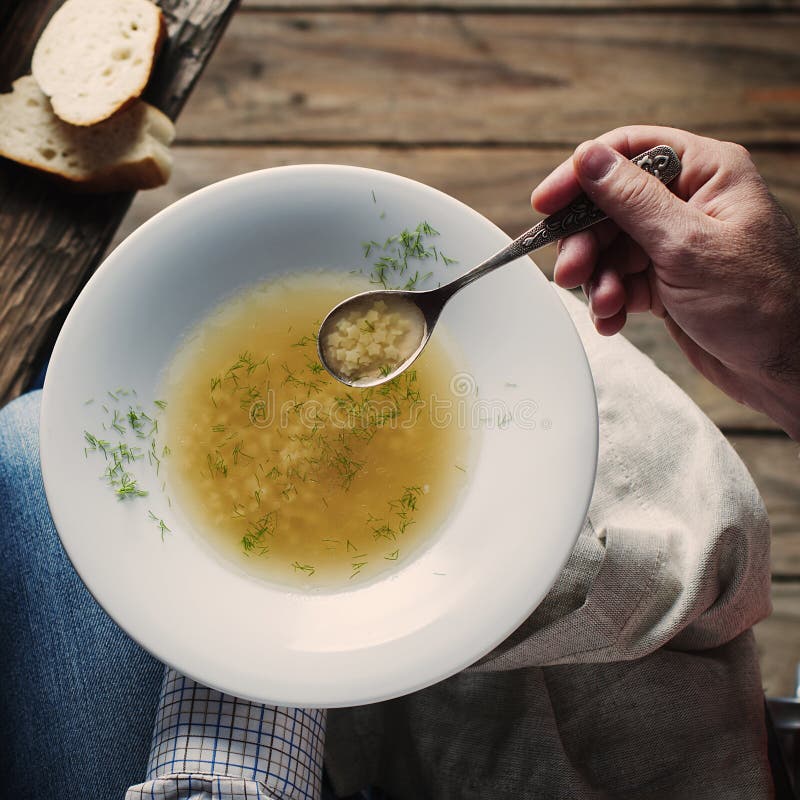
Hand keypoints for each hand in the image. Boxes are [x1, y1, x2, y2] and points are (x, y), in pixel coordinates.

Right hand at [532, 125, 799, 438]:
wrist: (784, 368)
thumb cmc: (761, 303)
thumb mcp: (687, 246)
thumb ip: (632, 201)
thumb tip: (589, 159)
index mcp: (707, 174)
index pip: (630, 153)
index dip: (583, 174)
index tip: (547, 203)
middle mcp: (689, 203)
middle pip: (611, 206)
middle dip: (587, 243)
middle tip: (570, 272)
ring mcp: (677, 243)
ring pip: (611, 248)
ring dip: (599, 278)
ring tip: (606, 304)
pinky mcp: (667, 280)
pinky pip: (622, 280)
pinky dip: (610, 300)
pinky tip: (613, 319)